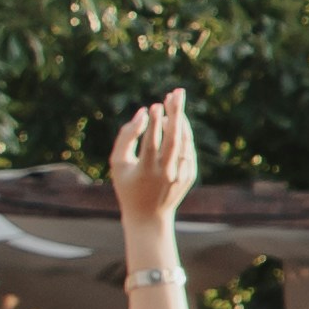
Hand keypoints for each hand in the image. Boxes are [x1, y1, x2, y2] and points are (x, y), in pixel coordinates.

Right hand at [106, 89, 194, 230]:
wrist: (148, 216)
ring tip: (175, 102)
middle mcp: (166, 173)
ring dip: (181, 121)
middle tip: (176, 93)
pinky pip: (189, 149)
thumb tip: (142, 113)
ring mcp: (181, 175)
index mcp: (145, 171)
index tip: (154, 104)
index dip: (154, 122)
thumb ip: (125, 137)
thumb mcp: (118, 163)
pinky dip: (184, 134)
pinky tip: (177, 122)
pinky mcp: (190, 176)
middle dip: (176, 113)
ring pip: (185, 142)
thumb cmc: (127, 185)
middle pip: (174, 139)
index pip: (152, 142)